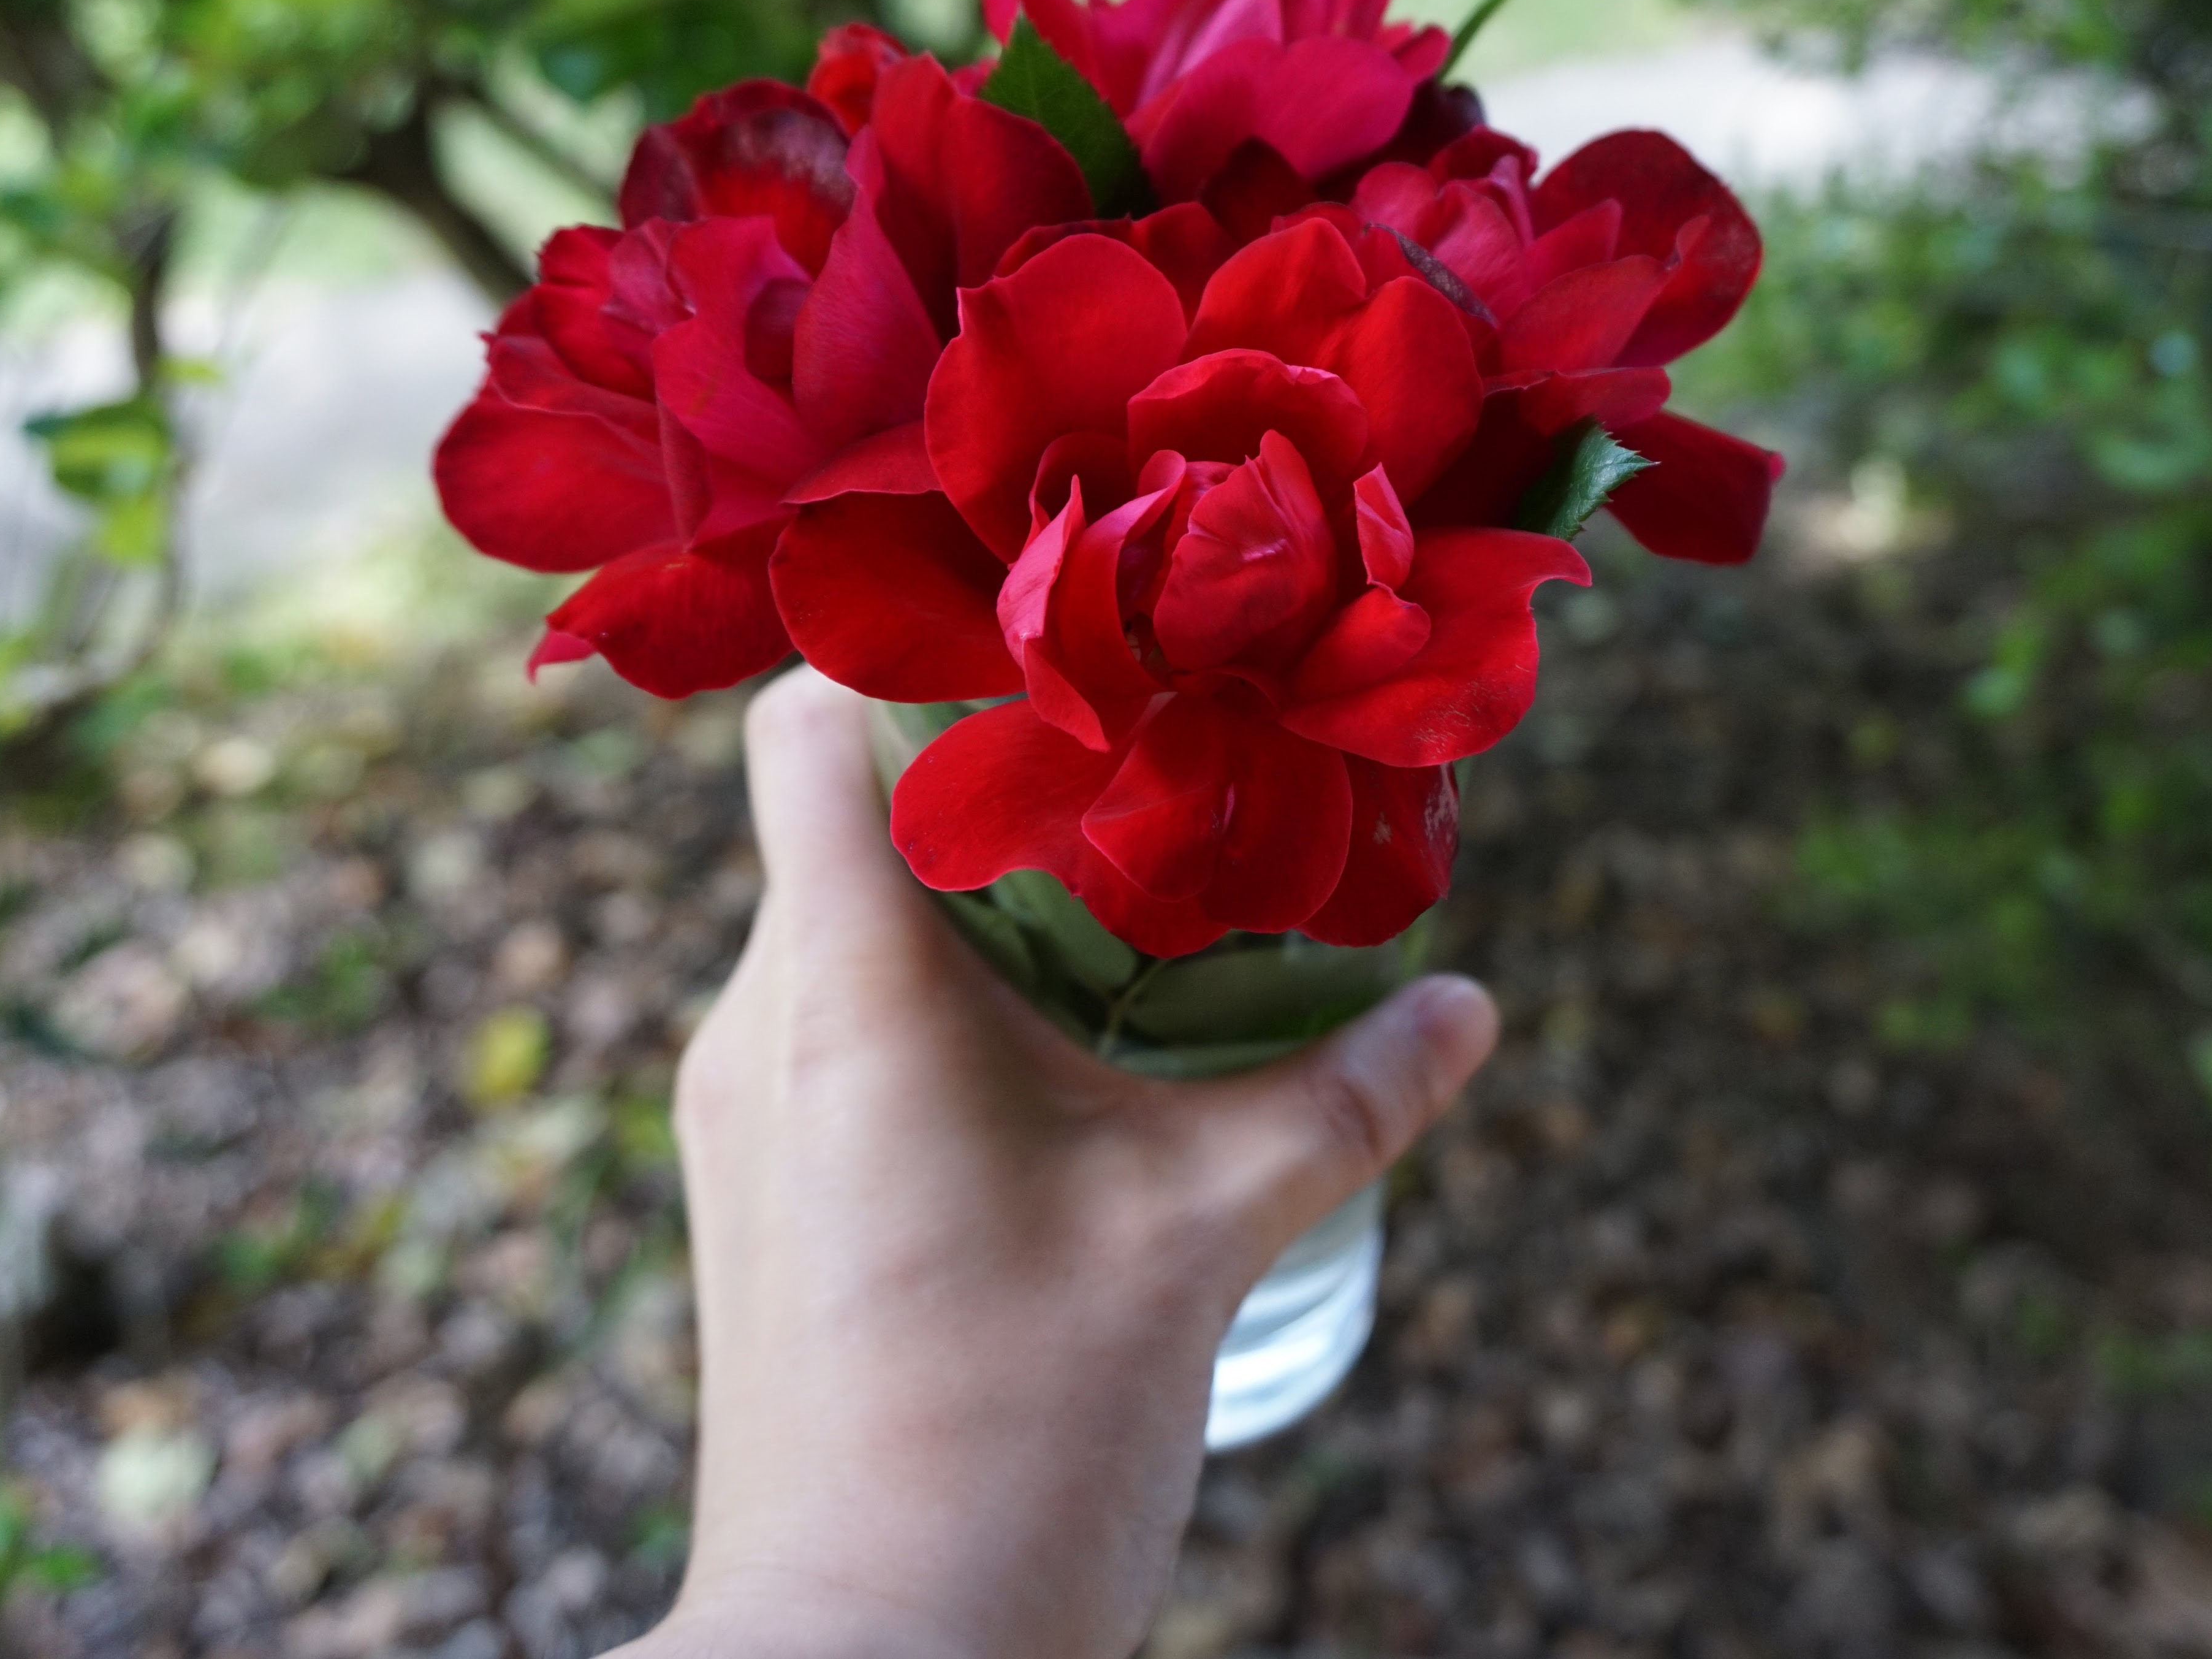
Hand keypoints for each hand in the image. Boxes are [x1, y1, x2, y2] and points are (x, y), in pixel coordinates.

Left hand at [611, 666, 1498, 1658]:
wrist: (870, 1657)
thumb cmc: (1022, 1433)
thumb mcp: (1206, 1233)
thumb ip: (1341, 1096)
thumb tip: (1471, 1006)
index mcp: (843, 990)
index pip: (804, 727)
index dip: (911, 654)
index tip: (1060, 653)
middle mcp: (756, 1027)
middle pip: (842, 820)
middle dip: (994, 785)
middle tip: (1151, 778)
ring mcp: (740, 1116)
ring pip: (844, 933)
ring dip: (975, 909)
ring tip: (1128, 922)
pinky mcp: (759, 1195)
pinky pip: (835, 1034)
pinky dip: (941, 1008)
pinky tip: (1064, 1063)